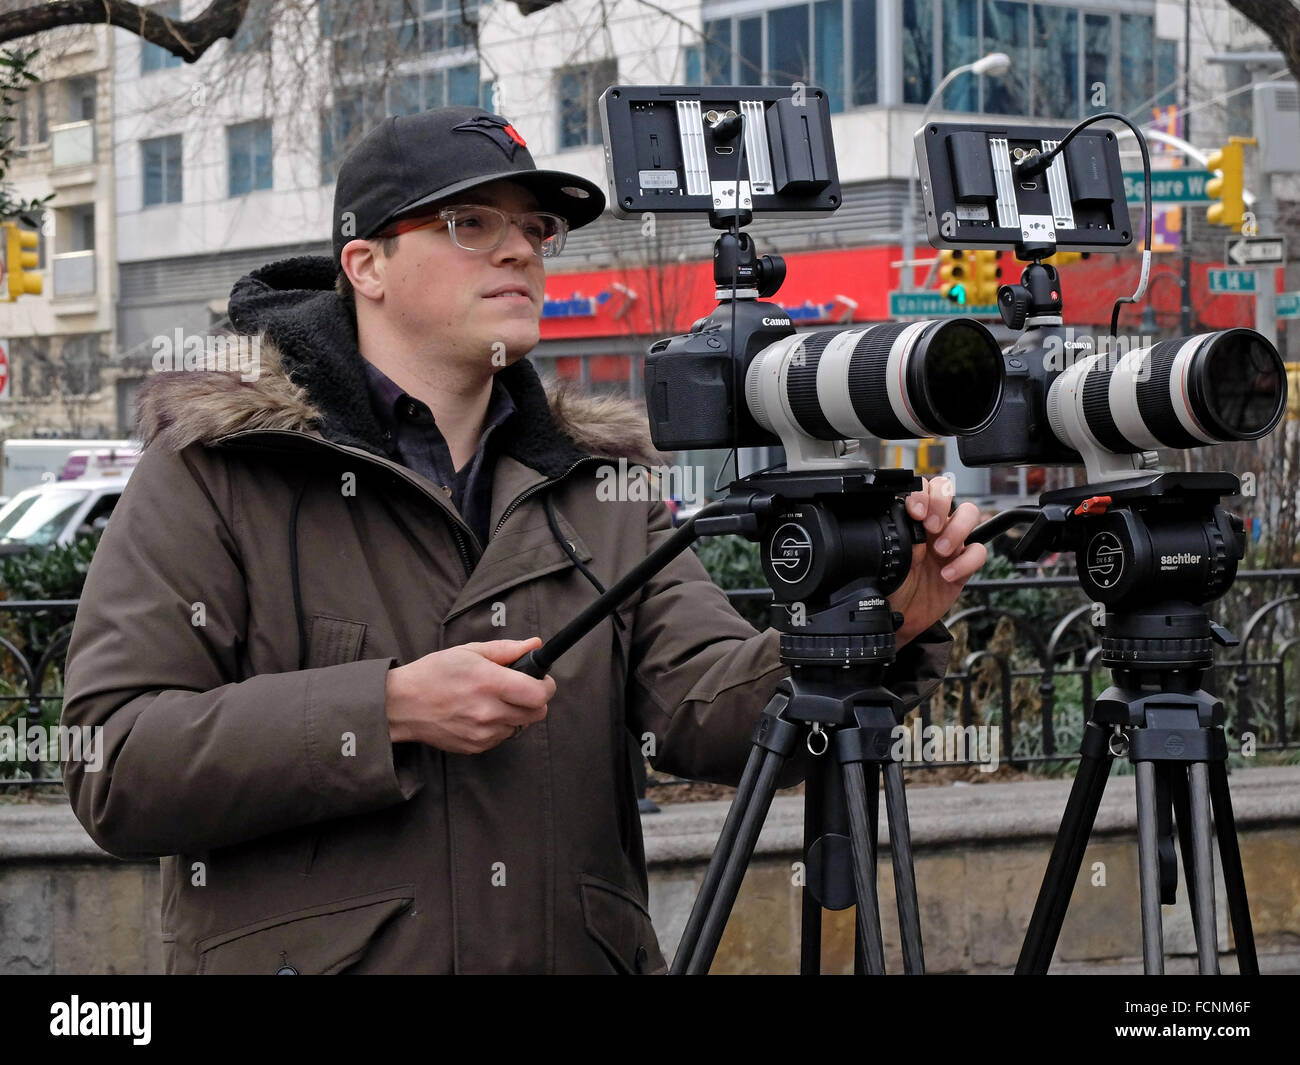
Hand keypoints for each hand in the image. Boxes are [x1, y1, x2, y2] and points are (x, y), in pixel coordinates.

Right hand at [385, 637, 554, 754]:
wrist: (403, 705)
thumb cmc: (434, 673)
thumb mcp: (469, 652)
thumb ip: (506, 650)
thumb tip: (534, 645)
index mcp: (489, 683)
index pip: (539, 694)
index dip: (546, 685)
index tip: (540, 680)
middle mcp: (489, 711)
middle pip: (537, 713)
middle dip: (535, 700)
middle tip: (519, 689)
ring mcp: (483, 733)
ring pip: (521, 726)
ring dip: (516, 714)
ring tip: (493, 700)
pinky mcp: (476, 746)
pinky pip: (503, 737)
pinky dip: (500, 726)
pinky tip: (481, 713)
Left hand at [888, 476, 987, 646]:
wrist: (898, 616)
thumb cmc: (888, 587)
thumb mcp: (886, 560)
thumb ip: (895, 538)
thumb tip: (904, 521)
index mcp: (911, 520)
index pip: (924, 488)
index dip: (923, 493)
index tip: (915, 511)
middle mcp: (933, 526)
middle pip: (949, 492)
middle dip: (941, 504)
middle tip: (930, 527)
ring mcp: (951, 544)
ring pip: (969, 514)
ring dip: (957, 529)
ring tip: (941, 551)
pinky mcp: (964, 566)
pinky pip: (979, 552)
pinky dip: (966, 562)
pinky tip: (948, 574)